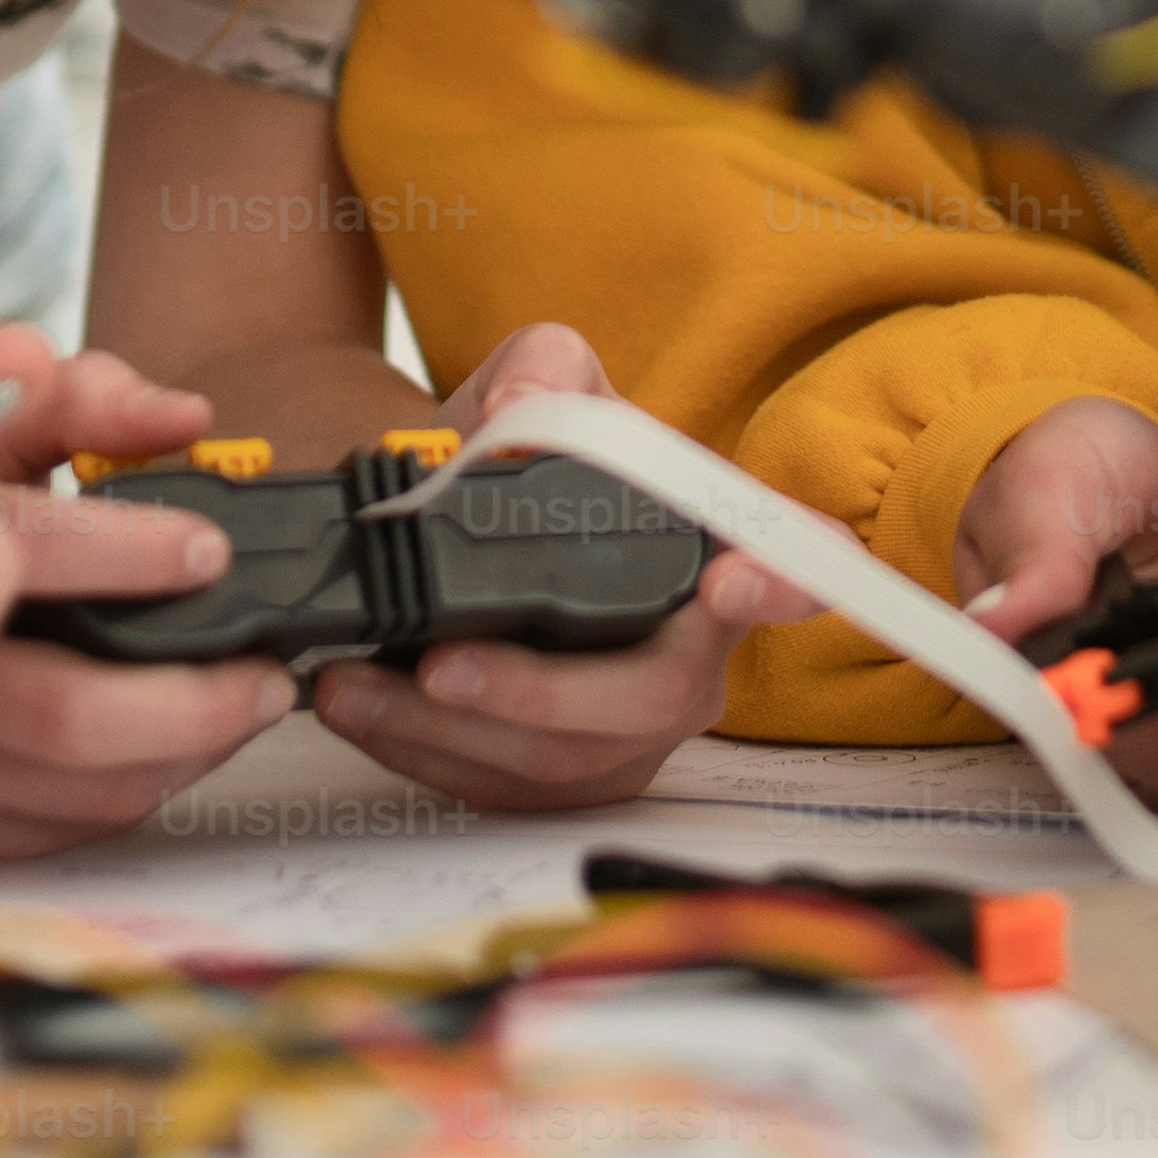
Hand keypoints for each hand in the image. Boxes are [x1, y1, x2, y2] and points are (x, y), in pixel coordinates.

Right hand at [0, 345, 309, 860]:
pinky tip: (163, 752)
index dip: (132, 550)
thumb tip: (175, 411)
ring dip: (180, 753)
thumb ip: (50, 400)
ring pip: (69, 789)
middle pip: (70, 714)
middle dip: (199, 698)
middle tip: (269, 667)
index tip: (210, 546)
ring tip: (240, 706)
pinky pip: (39, 834)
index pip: (17, 554)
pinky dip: (119, 796)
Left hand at [304, 326, 811, 812]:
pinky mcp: (564, 773)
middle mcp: (692, 649)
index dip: (786, 583)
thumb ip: (542, 370)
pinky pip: (505, 788)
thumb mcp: (540, 379)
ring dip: (452, 732)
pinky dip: (420, 753)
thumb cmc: (529, 453)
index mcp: (713, 546)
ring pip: (566, 760)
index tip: (731, 583)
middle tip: (442, 662)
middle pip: (655, 695)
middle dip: (544, 692)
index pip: (800, 566)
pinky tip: (357, 707)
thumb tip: (520, 407)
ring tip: (357, 684)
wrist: (457, 516)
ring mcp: (631, 724)